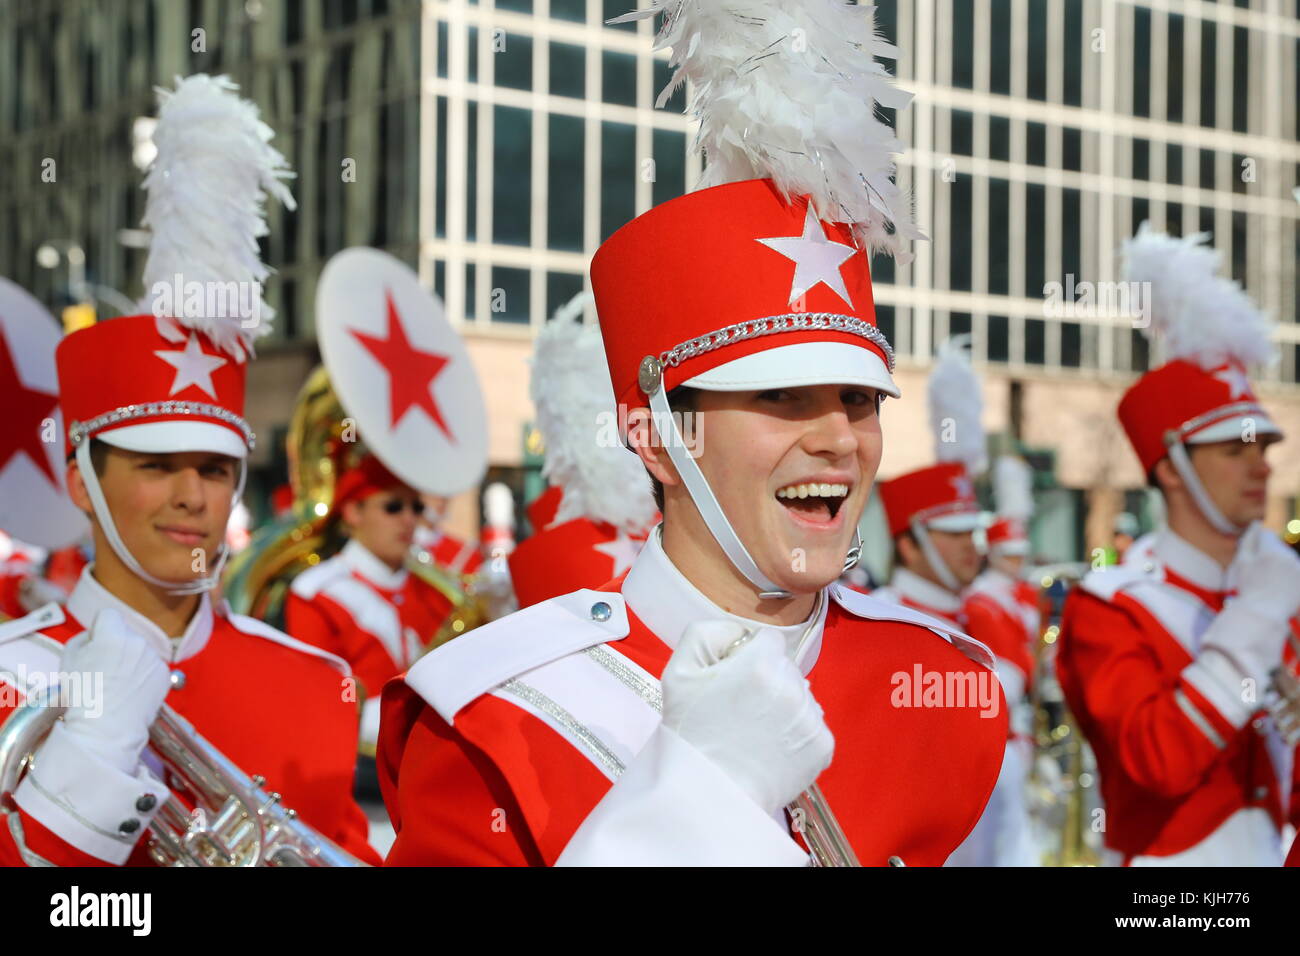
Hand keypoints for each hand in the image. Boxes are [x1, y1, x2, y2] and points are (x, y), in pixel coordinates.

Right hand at [57, 607, 170, 774]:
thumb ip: (84, 638)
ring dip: (131, 659)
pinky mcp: (164, 674)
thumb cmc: (82, 696)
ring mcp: (154, 658)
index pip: (109, 614)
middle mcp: (139, 642)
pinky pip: (151, 666)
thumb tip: (96, 633)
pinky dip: (143, 674)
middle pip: (126, 633)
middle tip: (104, 669)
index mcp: (113, 635)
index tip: (96, 644)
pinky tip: (131, 691)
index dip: (100, 628)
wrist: (105, 730)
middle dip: (116, 645)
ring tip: (117, 684)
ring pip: (140, 650)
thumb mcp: (68, 659)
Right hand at [660, 620, 832, 814]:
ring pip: (800, 695)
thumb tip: (738, 631)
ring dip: (783, 705)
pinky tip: (772, 747)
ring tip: (756, 731)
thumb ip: (706, 633)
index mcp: (761, 663)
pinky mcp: (823, 746)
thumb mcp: (678, 671)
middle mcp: (793, 686)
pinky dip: (795, 733)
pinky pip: (812, 725)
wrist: (710, 793)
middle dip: (767, 679)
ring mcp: (812, 718)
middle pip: (785, 667)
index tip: (733, 679)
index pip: (768, 639)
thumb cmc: (691, 731)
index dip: (748, 656)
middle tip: (741, 709)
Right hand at [1228, 523, 1299, 623]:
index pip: (1266, 535)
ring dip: (1279, 565)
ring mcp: (1298, 568)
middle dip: (1269, 555)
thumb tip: (1256, 523)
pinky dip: (1287, 575)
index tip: (1254, 560)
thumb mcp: (1242, 563)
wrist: (1265, 613)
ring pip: (1287, 558)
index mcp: (1271, 550)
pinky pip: (1294, 569)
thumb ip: (1248, 540)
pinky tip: (1280, 587)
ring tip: (1270, 583)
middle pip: (1278, 547)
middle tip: (1260, 576)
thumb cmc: (1250, 588)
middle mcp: (1288, 557)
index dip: (1258, 545)